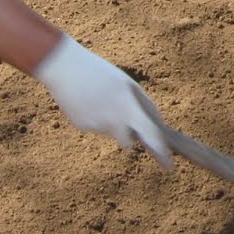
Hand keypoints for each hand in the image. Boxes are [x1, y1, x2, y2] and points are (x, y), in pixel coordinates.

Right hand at [33, 35, 175, 167]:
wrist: (64, 68)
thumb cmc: (101, 73)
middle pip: (127, 141)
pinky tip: (88, 100)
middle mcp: (111, 121)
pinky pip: (96, 126)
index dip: (160, 151)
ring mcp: (94, 126)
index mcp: (127, 107)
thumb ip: (143, 105)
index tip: (168, 165)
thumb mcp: (128, 84)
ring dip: (112, 122)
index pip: (149, 135)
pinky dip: (96, 117)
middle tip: (124, 123)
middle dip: (129, 137)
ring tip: (100, 98)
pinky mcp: (80, 126)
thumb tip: (156, 126)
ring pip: (111, 131)